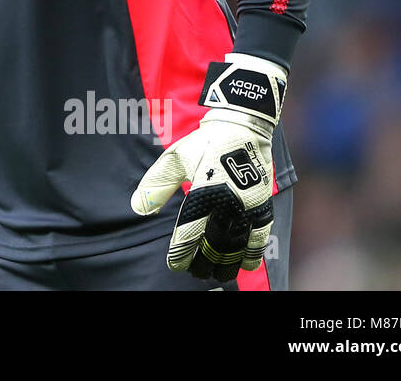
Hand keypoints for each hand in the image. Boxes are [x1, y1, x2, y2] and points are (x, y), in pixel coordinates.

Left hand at [130, 53, 286, 280]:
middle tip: (195, 272)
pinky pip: (261, 234)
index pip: (189, 230)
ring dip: (227, 262)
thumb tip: (137, 208)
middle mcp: (228, 201)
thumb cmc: (204, 143)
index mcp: (204, 190)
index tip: (175, 264)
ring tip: (217, 273)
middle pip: (214, 243)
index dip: (181, 251)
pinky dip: (254, 251)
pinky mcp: (263, 203)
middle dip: (204, 261)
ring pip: (237, 244)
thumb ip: (156, 185)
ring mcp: (248, 204)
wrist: (242, 127)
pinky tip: (247, 264)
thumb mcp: (175, 159)